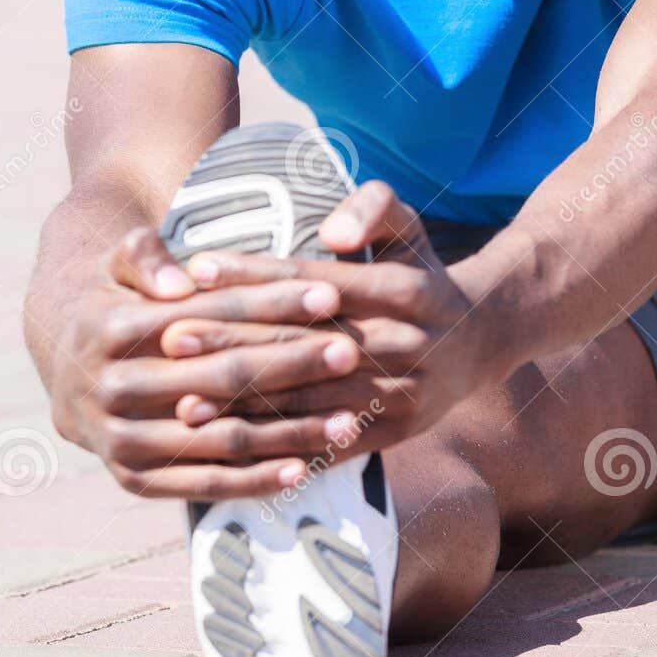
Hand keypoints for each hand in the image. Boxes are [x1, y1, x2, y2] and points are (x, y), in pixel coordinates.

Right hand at [48, 223, 365, 498]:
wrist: (64, 363)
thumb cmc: (117, 298)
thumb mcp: (118, 260)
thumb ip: (146, 255)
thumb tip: (183, 279)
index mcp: (113, 329)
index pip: (211, 315)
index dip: (273, 304)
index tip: (330, 296)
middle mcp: (114, 389)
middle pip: (224, 377)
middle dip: (294, 364)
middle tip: (352, 352)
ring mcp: (121, 440)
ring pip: (221, 437)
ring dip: (289, 432)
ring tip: (348, 418)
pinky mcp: (133, 478)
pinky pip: (204, 485)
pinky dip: (255, 480)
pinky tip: (305, 468)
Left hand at [157, 182, 503, 460]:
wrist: (486, 336)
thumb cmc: (424, 273)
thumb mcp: (409, 226)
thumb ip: (373, 209)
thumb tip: (333, 235)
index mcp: (402, 290)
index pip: (312, 281)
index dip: (254, 275)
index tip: (197, 270)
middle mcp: (404, 343)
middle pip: (304, 342)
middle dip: (233, 340)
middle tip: (170, 336)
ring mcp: (403, 393)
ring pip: (313, 399)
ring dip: (247, 403)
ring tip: (185, 400)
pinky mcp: (399, 432)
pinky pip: (333, 443)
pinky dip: (284, 447)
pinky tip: (234, 447)